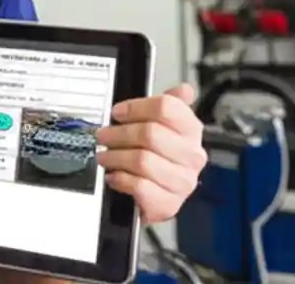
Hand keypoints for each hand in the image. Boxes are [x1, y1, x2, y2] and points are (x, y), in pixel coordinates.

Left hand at [96, 83, 207, 223]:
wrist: (159, 198)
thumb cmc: (159, 158)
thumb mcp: (163, 130)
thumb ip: (169, 108)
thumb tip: (184, 90)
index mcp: (191, 131)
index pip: (167, 108)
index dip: (136, 107)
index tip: (119, 112)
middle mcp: (191, 155)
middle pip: (150, 133)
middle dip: (119, 133)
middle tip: (103, 135)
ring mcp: (182, 181)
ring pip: (142, 160)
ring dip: (115, 157)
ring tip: (105, 156)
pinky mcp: (168, 203)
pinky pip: (140, 186)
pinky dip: (121, 179)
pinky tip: (115, 176)